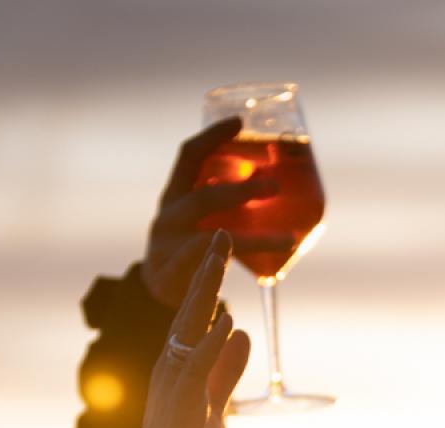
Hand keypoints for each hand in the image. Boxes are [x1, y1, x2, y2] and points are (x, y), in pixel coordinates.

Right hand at [127, 233, 250, 427]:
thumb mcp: (215, 407)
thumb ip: (225, 372)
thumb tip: (239, 332)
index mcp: (179, 369)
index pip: (196, 317)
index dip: (210, 282)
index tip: (223, 248)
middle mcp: (171, 369)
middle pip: (190, 311)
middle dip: (207, 271)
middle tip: (222, 233)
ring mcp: (174, 386)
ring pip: (190, 329)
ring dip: (205, 292)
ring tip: (221, 256)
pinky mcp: (182, 408)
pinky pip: (196, 369)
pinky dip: (210, 345)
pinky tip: (225, 321)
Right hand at [142, 117, 292, 305]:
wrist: (155, 289)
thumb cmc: (187, 244)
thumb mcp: (198, 215)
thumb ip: (224, 197)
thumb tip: (274, 179)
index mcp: (174, 193)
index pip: (189, 156)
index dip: (212, 136)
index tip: (239, 121)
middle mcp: (168, 215)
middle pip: (203, 197)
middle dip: (241, 191)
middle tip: (276, 187)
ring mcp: (168, 247)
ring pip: (209, 237)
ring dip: (253, 237)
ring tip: (289, 239)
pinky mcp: (173, 276)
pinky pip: (208, 270)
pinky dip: (240, 269)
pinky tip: (267, 270)